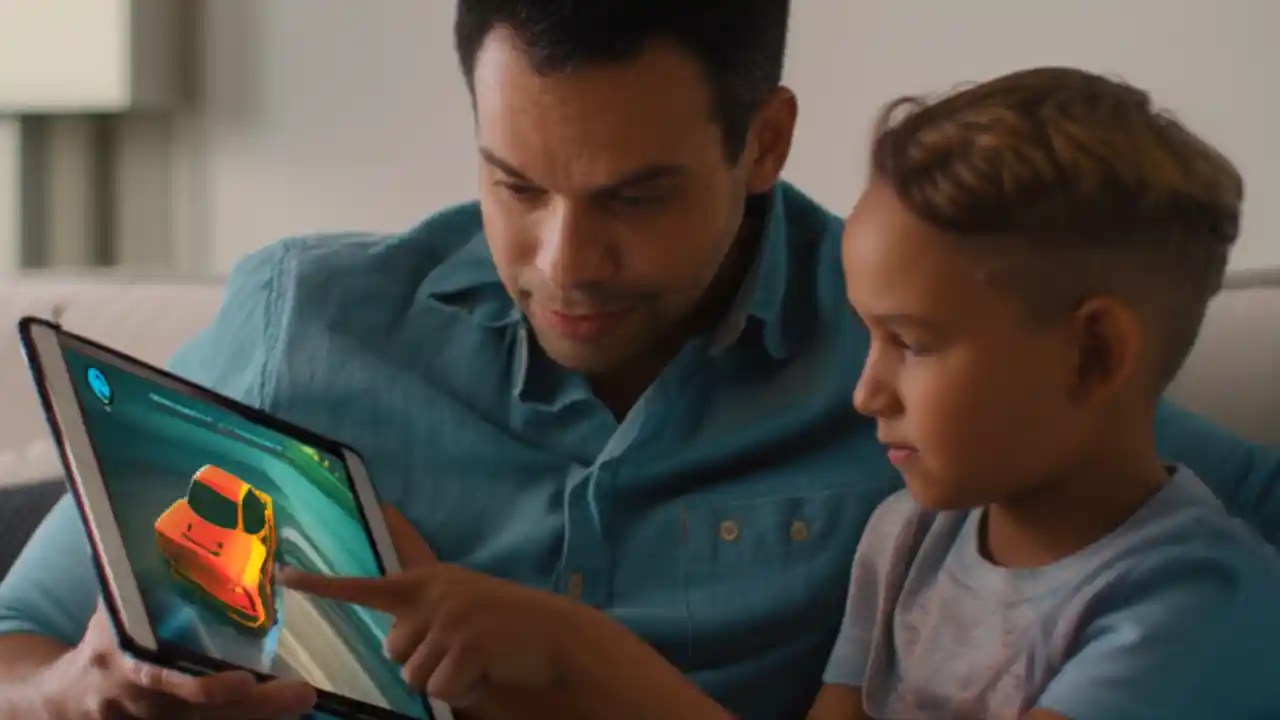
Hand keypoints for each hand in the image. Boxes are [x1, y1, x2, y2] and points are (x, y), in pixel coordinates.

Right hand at [36, 600, 316, 718]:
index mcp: (127, 666)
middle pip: (206, 713)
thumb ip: (142, 585)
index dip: (204, 687)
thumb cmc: (103, 643)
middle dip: (256, 705)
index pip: (165, 681)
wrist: (70, 697)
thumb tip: (186, 529)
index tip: (244, 680)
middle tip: (302, 691)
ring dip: (261, 714)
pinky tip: (284, 712)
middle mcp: (145, 703)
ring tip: (302, 697)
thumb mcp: (116, 614)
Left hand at [281, 507, 585, 710]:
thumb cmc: (511, 628)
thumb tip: (398, 647)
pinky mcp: (467, 642)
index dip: (324, 586)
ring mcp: (451, 616)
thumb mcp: (464, 608)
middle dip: (423, 662)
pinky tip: (487, 672)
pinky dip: (463, 692)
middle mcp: (435, 593)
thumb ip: (427, 616)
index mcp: (430, 581)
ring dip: (444, 680)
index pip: (367, 585)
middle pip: (395, 651)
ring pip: (414, 675)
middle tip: (463, 653)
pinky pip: (441, 688)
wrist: (559, 634)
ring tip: (479, 661)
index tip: (285, 577)